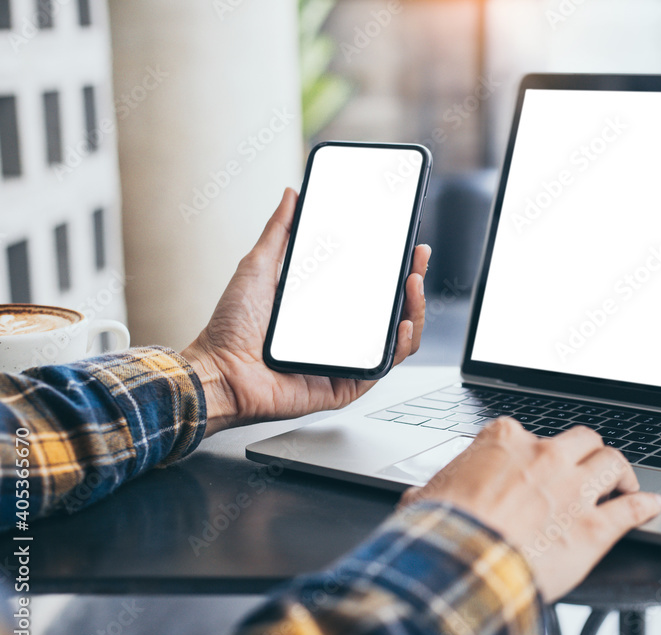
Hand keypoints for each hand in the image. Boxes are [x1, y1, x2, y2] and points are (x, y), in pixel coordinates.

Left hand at [182, 188, 430, 435]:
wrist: (217, 370)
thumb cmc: (230, 329)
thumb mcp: (258, 267)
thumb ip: (278, 232)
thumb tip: (290, 196)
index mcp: (325, 308)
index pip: (372, 286)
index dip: (395, 267)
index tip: (407, 244)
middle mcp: (339, 335)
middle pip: (392, 311)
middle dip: (413, 284)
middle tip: (416, 260)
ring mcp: (344, 360)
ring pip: (395, 340)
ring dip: (413, 312)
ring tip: (412, 287)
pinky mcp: (344, 386)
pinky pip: (382, 368)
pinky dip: (398, 347)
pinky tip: (401, 326)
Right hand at [401, 418, 660, 600]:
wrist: (461, 566)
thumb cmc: (442, 532)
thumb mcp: (425, 496)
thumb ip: (434, 488)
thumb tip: (419, 496)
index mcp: (503, 441)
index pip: (526, 431)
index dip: (531, 450)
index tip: (531, 462)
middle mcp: (545, 456)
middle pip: (582, 438)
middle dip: (586, 451)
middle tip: (586, 466)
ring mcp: (574, 489)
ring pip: (613, 462)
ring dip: (620, 471)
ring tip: (623, 481)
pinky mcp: (594, 528)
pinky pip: (631, 509)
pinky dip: (645, 505)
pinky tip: (651, 505)